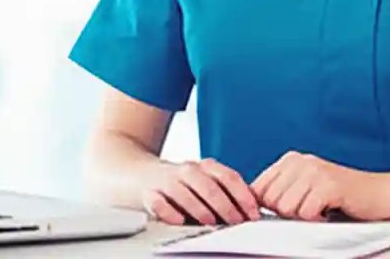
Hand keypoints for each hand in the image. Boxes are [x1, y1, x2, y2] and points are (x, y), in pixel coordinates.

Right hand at [142, 158, 261, 225]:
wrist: (136, 172)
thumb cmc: (178, 185)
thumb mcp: (202, 183)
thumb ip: (223, 194)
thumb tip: (250, 214)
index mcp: (205, 167)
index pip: (229, 177)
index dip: (243, 196)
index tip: (253, 214)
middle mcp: (187, 171)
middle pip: (209, 186)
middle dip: (225, 205)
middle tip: (236, 222)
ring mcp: (166, 181)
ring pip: (185, 192)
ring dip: (200, 208)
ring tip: (211, 223)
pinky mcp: (147, 193)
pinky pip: (158, 201)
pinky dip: (168, 211)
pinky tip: (178, 221)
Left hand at [251, 151, 383, 220]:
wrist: (381, 194)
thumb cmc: (344, 196)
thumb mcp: (306, 187)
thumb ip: (282, 190)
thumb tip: (251, 206)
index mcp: (291, 160)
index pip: (257, 188)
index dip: (266, 207)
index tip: (283, 214)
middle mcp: (300, 161)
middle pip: (270, 200)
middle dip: (287, 214)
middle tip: (309, 211)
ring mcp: (314, 171)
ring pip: (286, 208)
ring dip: (303, 217)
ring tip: (320, 210)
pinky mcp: (329, 185)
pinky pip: (306, 213)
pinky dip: (317, 220)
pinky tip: (329, 213)